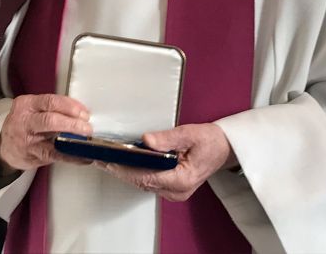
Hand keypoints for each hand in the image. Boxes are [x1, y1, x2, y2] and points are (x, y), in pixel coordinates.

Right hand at [0, 94, 91, 169]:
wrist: (6, 146)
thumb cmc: (24, 124)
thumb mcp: (32, 110)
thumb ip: (52, 108)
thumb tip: (80, 111)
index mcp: (26, 104)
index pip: (50, 101)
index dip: (70, 106)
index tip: (84, 112)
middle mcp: (24, 120)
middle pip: (51, 120)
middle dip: (72, 124)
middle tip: (87, 128)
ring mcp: (27, 140)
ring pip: (52, 140)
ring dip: (73, 141)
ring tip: (86, 141)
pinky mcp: (31, 155)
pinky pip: (54, 156)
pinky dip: (70, 156)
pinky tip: (81, 156)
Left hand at [96, 123, 234, 201]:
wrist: (225, 148)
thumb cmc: (211, 141)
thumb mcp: (191, 133)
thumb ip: (168, 138)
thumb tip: (147, 140)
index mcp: (182, 180)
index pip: (145, 176)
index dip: (124, 169)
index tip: (109, 160)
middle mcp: (177, 190)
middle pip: (141, 181)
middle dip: (120, 170)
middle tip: (100, 157)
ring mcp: (174, 191)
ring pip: (143, 183)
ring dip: (125, 171)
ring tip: (107, 158)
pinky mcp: (172, 187)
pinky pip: (149, 181)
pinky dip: (135, 172)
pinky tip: (124, 163)